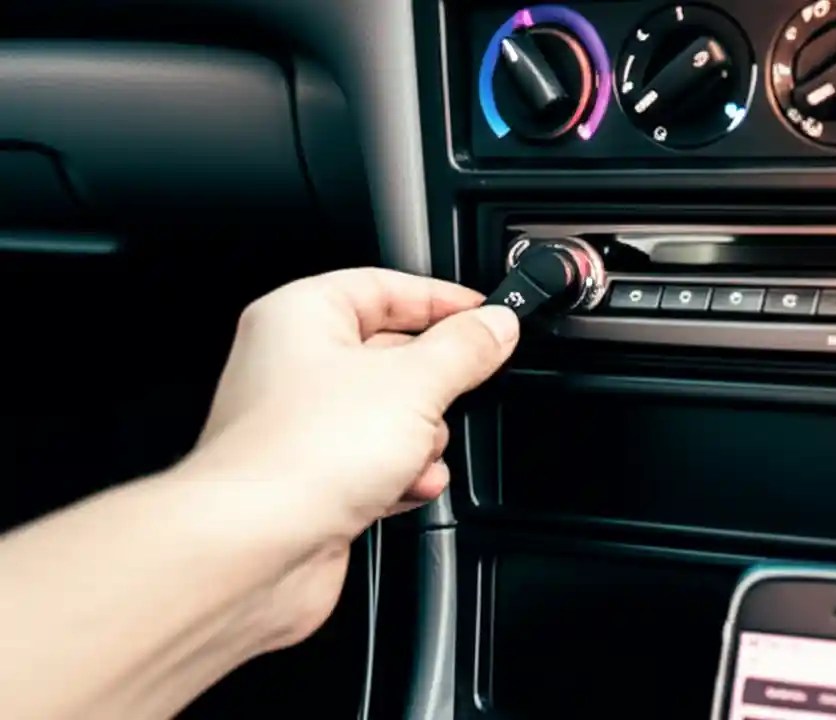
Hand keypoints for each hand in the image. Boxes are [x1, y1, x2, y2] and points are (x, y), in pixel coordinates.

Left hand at [185, 268, 518, 646]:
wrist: (257, 549)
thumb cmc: (301, 455)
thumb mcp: (415, 383)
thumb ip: (466, 348)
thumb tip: (496, 325)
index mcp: (301, 318)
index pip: (385, 287)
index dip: (441, 300)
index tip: (488, 317)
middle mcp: (293, 367)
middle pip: (393, 355)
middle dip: (434, 386)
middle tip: (464, 391)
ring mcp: (302, 427)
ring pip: (391, 416)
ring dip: (421, 441)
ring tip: (417, 455)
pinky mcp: (314, 481)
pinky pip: (377, 464)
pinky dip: (400, 477)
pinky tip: (406, 488)